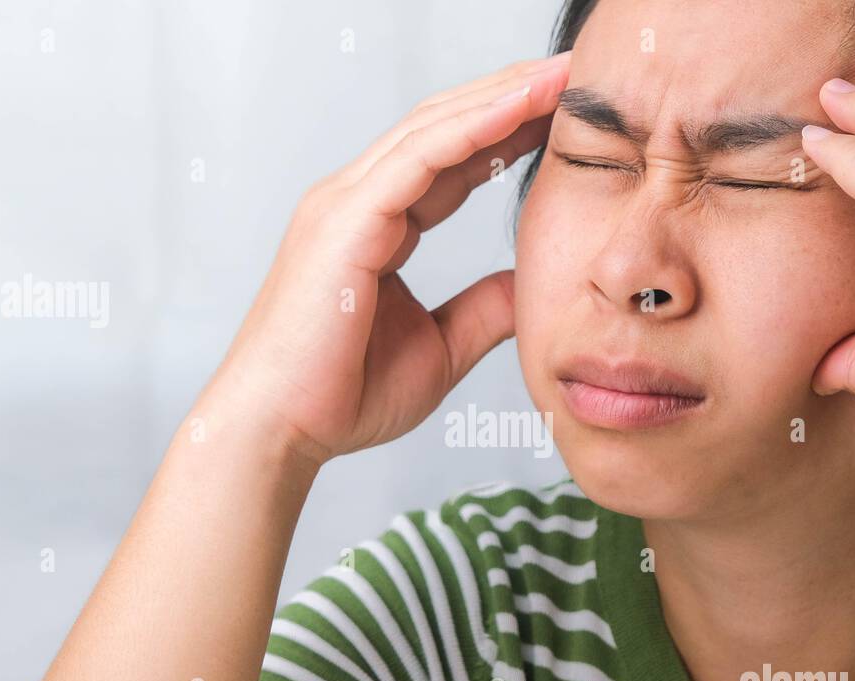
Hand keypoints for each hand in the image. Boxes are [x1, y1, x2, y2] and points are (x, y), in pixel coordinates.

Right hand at [214, 53, 571, 467]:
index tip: (565, 115)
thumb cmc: (340, 397)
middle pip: (443, 128)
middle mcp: (356, 202)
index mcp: (375, 226)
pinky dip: (471, 127)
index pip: (451, 160)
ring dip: (500, 97)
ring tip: (560, 76)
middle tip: (575, 75)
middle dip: (510, 96)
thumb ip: (482, 310)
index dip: (508, 132)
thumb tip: (527, 286)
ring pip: (432, 129)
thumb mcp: (439, 347)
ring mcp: (345, 206)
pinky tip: (519, 106)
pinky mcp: (345, 222)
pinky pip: (417, 159)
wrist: (280, 432)